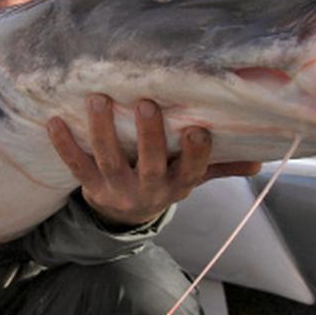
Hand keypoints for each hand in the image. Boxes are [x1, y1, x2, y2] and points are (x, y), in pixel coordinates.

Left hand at [47, 94, 261, 227]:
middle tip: (146, 104)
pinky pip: (76, 165)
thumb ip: (222, 165)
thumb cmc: (164, 180)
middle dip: (149, 136)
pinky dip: (64, 145)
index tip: (198, 130)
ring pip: (110, 160)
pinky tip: (55, 121)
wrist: (124, 215)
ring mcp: (117, 189)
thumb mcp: (192, 177)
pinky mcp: (90, 186)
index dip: (196, 154)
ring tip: (98, 99)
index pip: (192, 171)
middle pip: (150, 165)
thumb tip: (260, 162)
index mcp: (178, 185)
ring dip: (103, 130)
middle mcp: (149, 190)